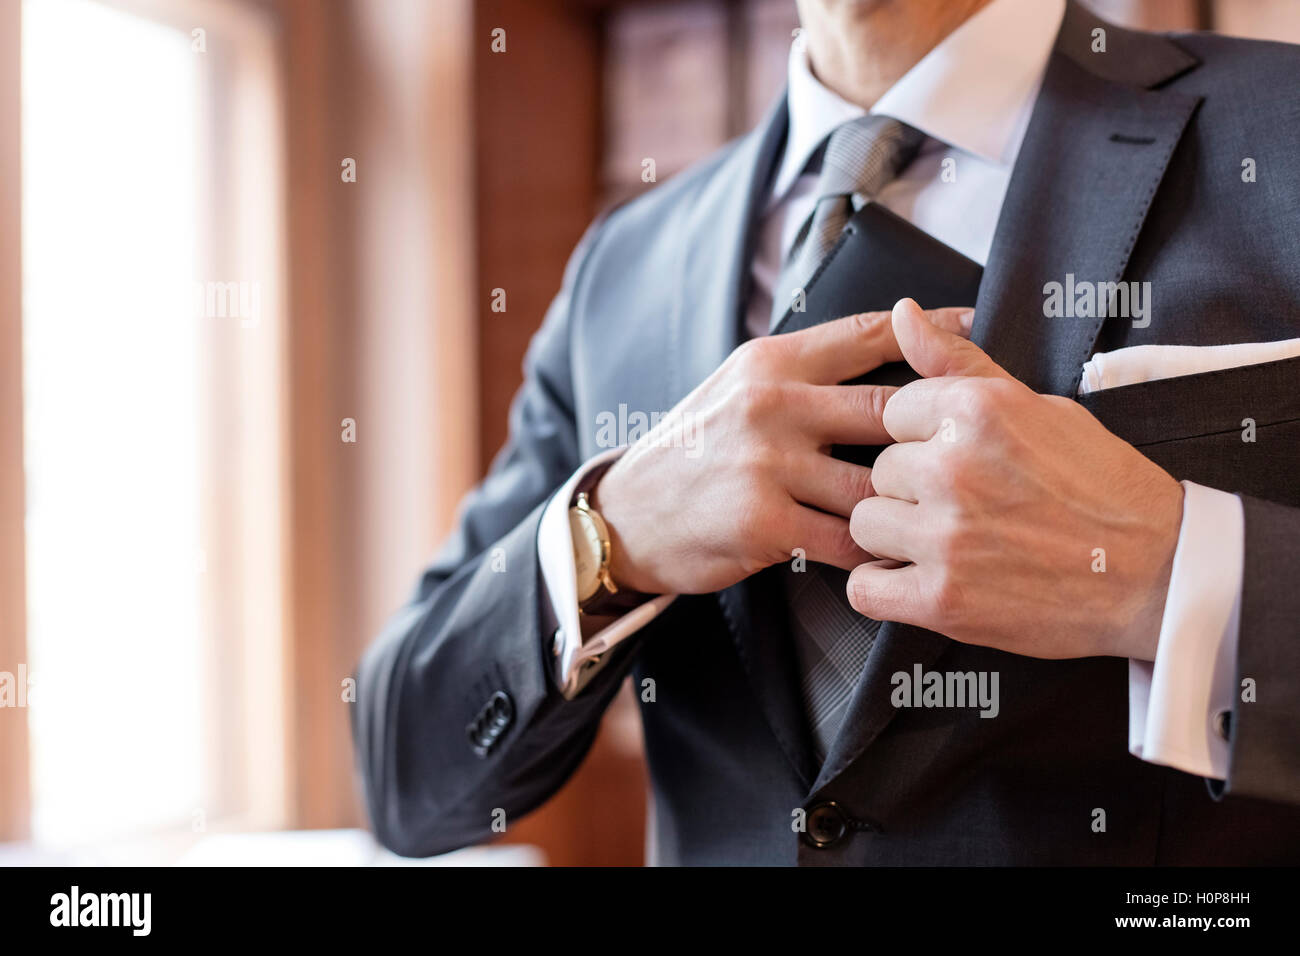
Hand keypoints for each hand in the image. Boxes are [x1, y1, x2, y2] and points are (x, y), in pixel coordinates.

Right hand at [594, 307, 973, 594]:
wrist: (631, 512)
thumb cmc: (699, 447)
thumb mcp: (740, 386)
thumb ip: (806, 367)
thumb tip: (890, 335)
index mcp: (772, 362)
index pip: (867, 335)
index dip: (930, 331)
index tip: (978, 328)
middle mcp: (771, 404)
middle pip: (888, 409)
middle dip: (938, 431)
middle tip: (979, 449)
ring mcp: (766, 463)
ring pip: (873, 483)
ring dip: (909, 503)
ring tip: (941, 513)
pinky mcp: (763, 521)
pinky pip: (845, 539)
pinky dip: (876, 550)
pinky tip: (893, 553)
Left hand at [846, 299, 1183, 661]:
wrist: (1155, 573)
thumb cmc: (1100, 486)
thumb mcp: (1037, 405)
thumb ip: (959, 362)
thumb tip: (903, 311)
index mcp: (975, 410)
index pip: (892, 414)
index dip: (921, 440)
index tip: (960, 459)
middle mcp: (953, 469)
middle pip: (879, 473)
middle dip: (912, 489)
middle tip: (965, 506)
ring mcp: (945, 538)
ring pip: (865, 526)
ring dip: (897, 537)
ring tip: (949, 543)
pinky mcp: (943, 600)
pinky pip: (865, 588)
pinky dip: (885, 589)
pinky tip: (922, 581)